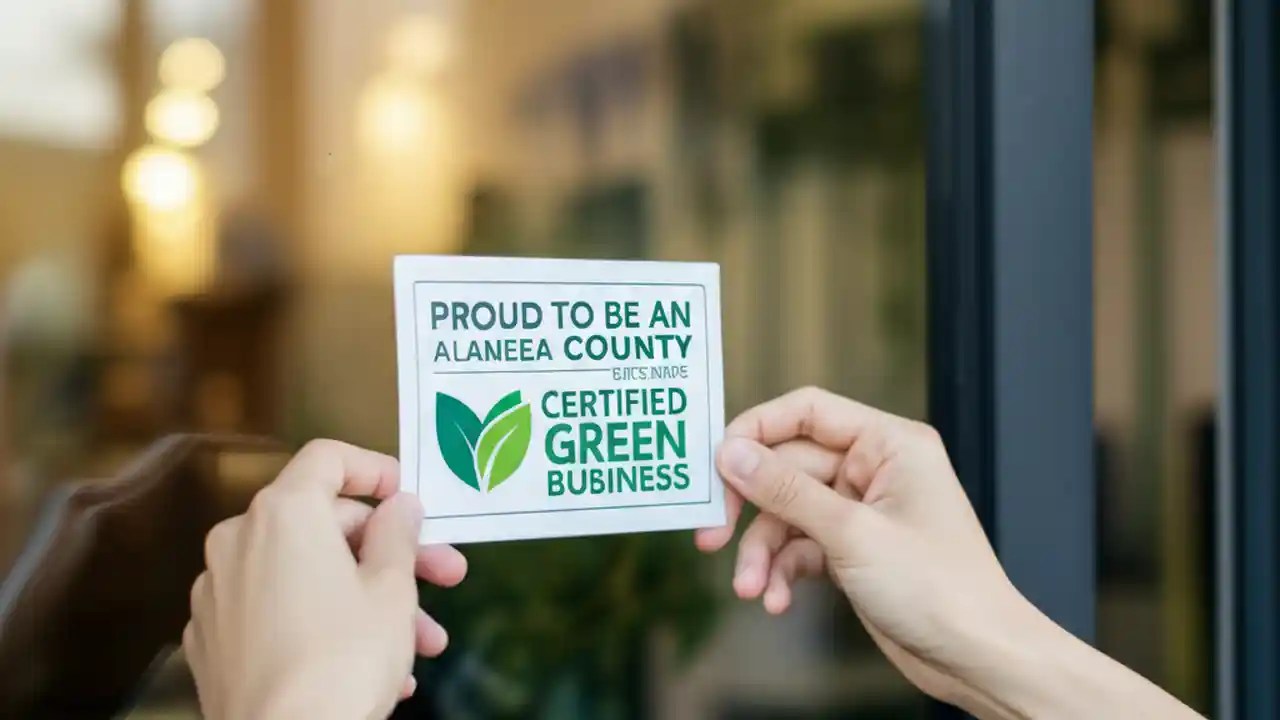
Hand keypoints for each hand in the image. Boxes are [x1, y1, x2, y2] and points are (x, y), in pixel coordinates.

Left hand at [184, 440, 466, 719]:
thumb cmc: (343, 661)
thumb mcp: (393, 590)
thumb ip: (398, 534)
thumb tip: (399, 508)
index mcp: (283, 512)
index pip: (329, 458)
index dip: (376, 470)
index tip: (410, 498)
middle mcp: (238, 539)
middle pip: (323, 522)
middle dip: (389, 552)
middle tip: (443, 578)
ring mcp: (217, 591)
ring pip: (304, 574)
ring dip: (365, 597)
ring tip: (418, 643)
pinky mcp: (210, 639)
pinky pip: (276, 613)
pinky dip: (320, 623)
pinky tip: (366, 663)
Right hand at [696, 388, 1201, 719]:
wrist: (979, 658)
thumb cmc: (941, 589)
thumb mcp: (852, 535)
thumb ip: (787, 491)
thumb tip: (732, 453)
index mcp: (889, 444)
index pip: (807, 411)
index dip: (756, 430)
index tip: (715, 463)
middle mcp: (875, 470)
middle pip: (788, 467)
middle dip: (750, 507)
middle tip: (711, 532)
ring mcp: (862, 512)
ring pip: (788, 514)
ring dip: (762, 551)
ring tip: (748, 587)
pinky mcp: (853, 550)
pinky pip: (800, 548)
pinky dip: (782, 572)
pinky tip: (775, 601)